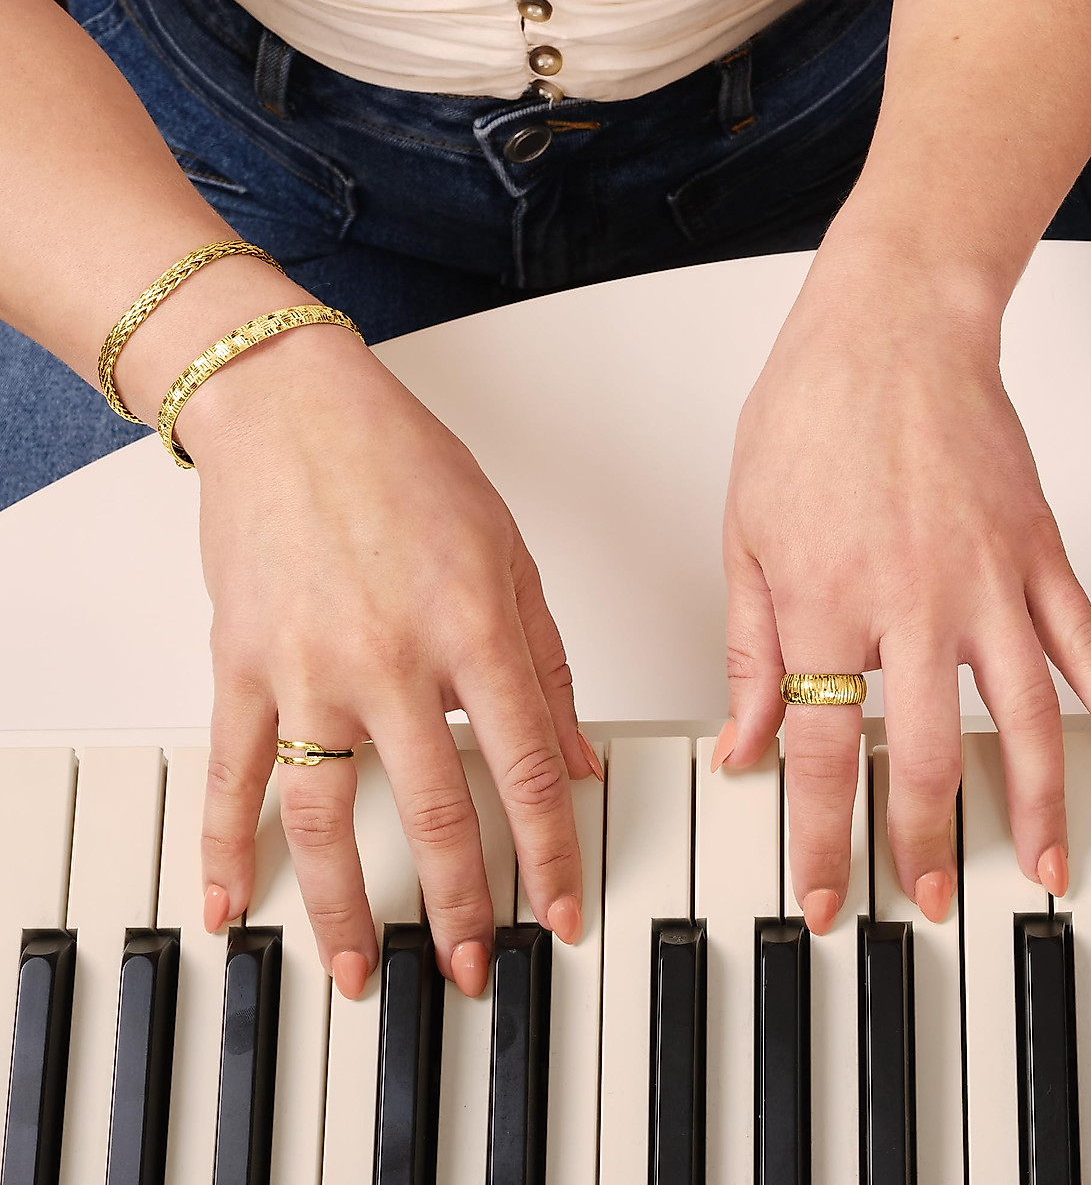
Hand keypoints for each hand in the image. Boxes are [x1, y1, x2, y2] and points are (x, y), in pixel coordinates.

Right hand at [179, 327, 595, 997]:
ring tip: (365, 972)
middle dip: (465, 906)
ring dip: (349, 909)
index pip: (529, 770)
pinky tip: (229, 902)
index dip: (551, 854)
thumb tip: (577, 760)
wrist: (294, 409)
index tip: (560, 911)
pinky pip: (231, 772)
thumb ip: (545, 664)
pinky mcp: (244, 665)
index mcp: (474, 629)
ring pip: (331, 818)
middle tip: (480, 967)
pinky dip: (222, 845)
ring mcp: (311, 669)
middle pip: (440, 813)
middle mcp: (394, 660)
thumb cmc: (406, 467)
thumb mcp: (508, 554)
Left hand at [714, 222, 1090, 932]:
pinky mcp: (1039, 553)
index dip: (818, 838)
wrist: (890, 328)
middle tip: (925, 898)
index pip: (816, 753)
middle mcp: (908, 605)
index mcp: (821, 604)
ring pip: (1017, 720)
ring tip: (1036, 869)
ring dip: (1030, 806)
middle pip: (917, 756)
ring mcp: (985, 581)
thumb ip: (750, 651)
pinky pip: (1086, 646)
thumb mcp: (746, 538)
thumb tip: (741, 742)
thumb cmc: (809, 416)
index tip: (818, 895)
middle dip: (919, 843)